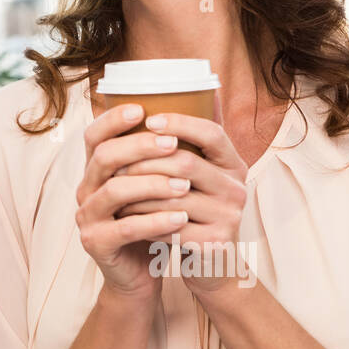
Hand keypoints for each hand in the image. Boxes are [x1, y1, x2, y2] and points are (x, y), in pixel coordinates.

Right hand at [77, 102, 192, 300]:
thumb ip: (165, 153)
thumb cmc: (151, 222)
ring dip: (152, 184)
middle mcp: (86, 189)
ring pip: (114, 192)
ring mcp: (87, 217)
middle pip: (104, 157)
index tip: (142, 109)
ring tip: (186, 184)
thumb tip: (205, 101)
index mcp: (96, 170)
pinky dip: (155, 221)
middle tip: (173, 143)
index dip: (113, 120)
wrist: (138, 275)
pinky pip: (125, 228)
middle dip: (140, 147)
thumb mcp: (155, 185)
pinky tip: (181, 217)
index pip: (94, 136)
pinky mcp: (97, 244)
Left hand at [115, 106, 248, 296]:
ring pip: (171, 195)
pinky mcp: (215, 244)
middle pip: (185, 162)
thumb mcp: (201, 173)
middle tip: (113, 163)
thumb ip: (197, 137)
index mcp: (234, 164)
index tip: (149, 120)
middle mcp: (237, 187)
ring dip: (136, 191)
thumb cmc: (195, 210)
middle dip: (143, 160)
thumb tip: (203, 85)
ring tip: (111, 188)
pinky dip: (142, 219)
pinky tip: (124, 216)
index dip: (180, 122)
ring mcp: (230, 217)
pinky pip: (169, 225)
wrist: (211, 264)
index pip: (212, 132)